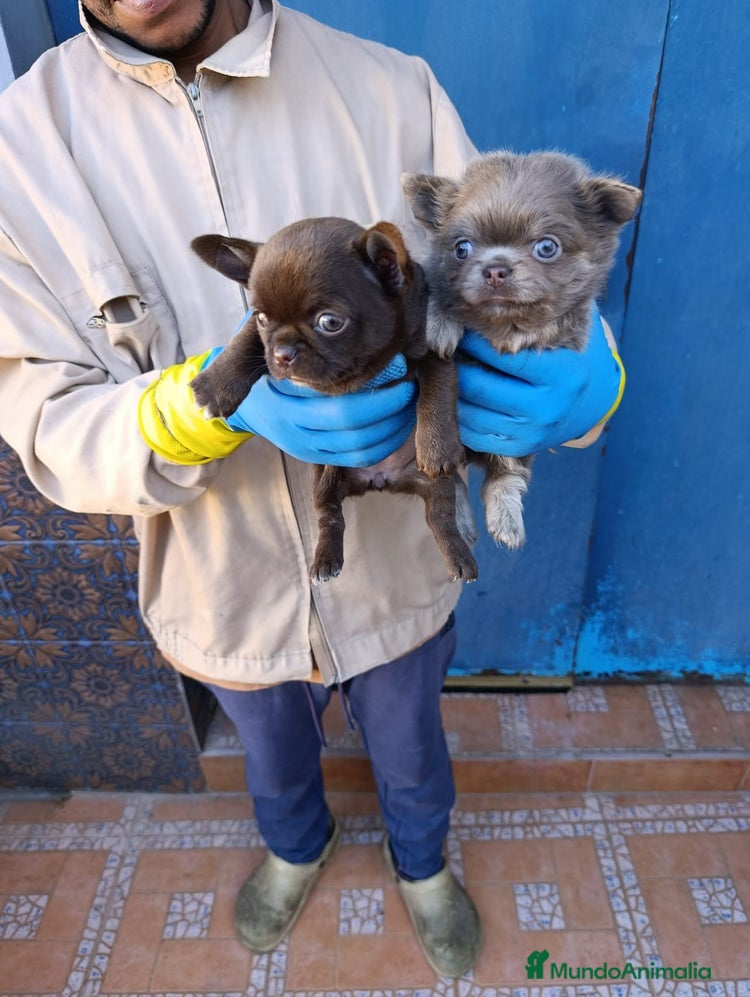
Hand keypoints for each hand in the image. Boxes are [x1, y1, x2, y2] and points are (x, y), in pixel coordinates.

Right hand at [225, 356, 416, 465]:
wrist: (250, 404)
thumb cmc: (271, 363)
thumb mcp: (276, 344)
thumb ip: (299, 339)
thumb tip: (348, 322)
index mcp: (285, 397)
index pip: (338, 397)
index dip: (375, 383)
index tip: (398, 364)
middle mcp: (293, 427)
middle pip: (352, 423)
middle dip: (389, 405)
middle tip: (410, 384)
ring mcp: (305, 447)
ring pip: (359, 446)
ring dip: (392, 427)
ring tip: (409, 404)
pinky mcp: (317, 458)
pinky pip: (357, 458)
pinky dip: (383, 444)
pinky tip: (398, 426)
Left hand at [455, 306, 623, 455]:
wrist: (587, 406)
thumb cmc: (566, 361)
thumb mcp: (564, 337)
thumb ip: (538, 319)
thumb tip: (495, 299)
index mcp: (562, 374)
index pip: (506, 357)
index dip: (477, 344)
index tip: (463, 331)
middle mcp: (547, 407)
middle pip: (483, 387)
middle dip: (459, 368)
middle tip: (446, 352)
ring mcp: (531, 432)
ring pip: (473, 413)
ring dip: (454, 392)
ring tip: (448, 374)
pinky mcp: (517, 448)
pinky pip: (475, 435)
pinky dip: (460, 416)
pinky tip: (459, 398)